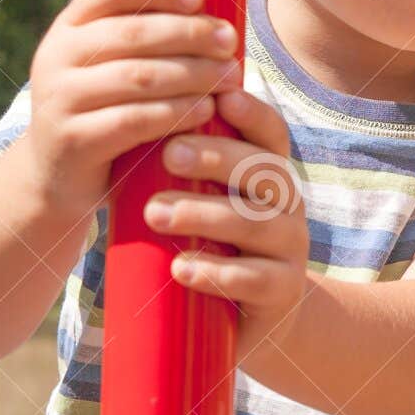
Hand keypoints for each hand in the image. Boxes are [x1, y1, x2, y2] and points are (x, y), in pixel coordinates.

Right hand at [23, 0, 243, 219]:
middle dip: (189, 34)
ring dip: (192, 74)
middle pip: (132, 33)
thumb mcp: (113, 66)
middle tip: (229, 42)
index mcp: (70, 26)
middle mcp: (57, 55)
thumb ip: (148, 40)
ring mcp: (59, 98)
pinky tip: (206, 110)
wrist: (58, 177)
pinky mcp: (72, 139)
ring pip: (137, 76)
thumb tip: (216, 19)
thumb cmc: (105, 110)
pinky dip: (176, 112)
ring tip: (228, 77)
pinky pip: (133, 120)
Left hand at [143, 87, 309, 343]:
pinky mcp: (283, 291)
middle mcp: (288, 205)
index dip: (252, 113)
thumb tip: (124, 119)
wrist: (254, 316)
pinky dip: (215, 272)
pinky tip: (180, 268)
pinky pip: (254, 279)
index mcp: (270, 174)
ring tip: (157, 213)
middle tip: (170, 154)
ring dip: (204, 215)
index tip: (219, 97)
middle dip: (217, 158)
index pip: (271, 133)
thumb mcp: (208, 199)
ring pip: (255, 223)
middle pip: (263, 171)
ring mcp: (291, 248)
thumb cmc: (216, 245)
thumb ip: (183, 166)